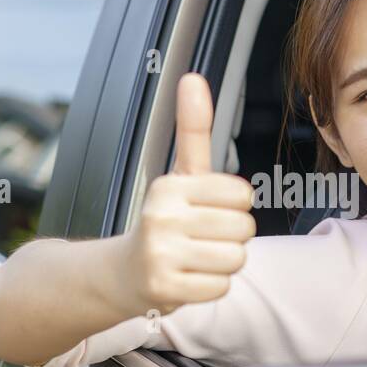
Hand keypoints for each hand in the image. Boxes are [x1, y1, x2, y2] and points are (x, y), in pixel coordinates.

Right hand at [125, 72, 256, 313]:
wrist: (123, 273)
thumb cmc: (165, 220)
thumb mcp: (180, 173)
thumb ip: (193, 128)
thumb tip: (192, 78)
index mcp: (170, 187)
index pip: (242, 195)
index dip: (234, 206)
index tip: (209, 210)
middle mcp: (162, 218)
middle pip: (243, 229)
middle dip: (231, 236)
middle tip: (202, 238)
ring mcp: (161, 255)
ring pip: (235, 259)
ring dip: (223, 263)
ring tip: (196, 258)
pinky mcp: (165, 289)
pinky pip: (221, 287)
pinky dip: (211, 286)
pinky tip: (189, 278)